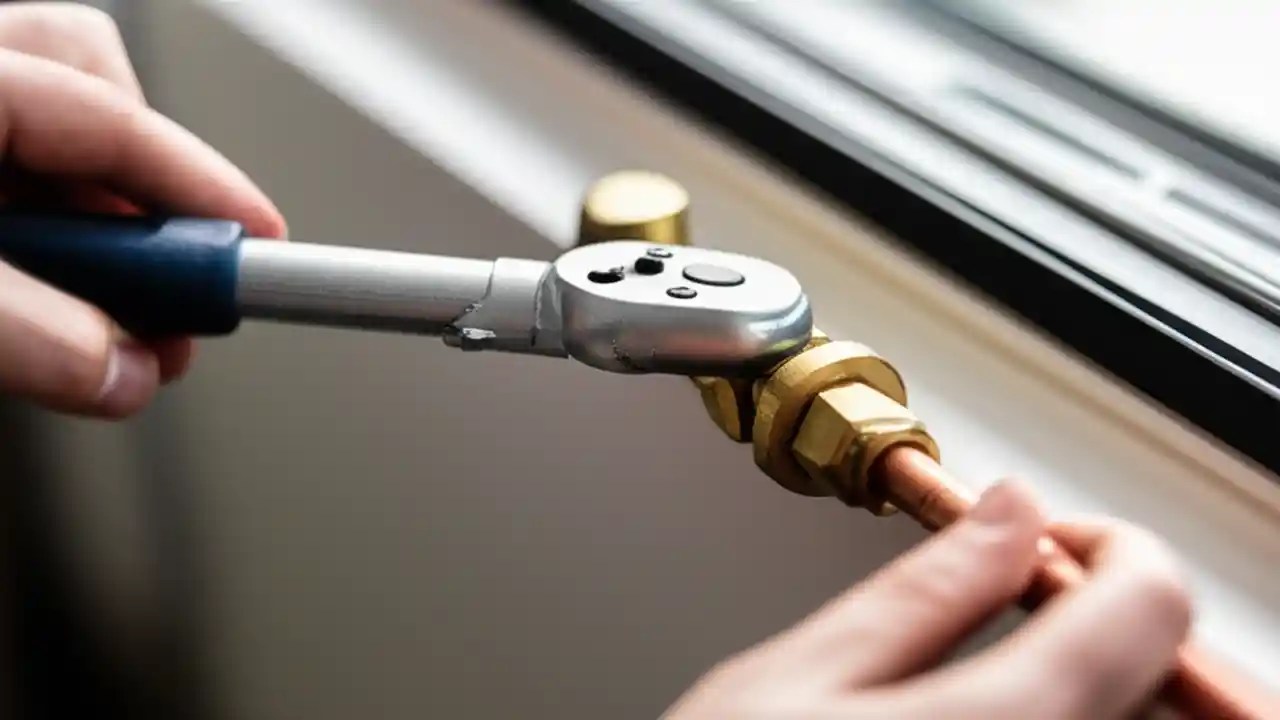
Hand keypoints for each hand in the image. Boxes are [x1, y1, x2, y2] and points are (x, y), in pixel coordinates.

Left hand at [0, 2, 284, 417]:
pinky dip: (44, 223)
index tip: (270, 255)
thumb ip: (26, 335)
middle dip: (152, 193)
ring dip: (98, 213)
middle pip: (96, 93)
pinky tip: (34, 281)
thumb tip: (122, 374)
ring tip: (97, 296)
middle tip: (172, 287)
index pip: (117, 121)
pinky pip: (13, 162)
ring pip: (54, 123)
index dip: (206, 192)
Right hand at [663, 481, 1192, 719]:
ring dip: (1070, 675)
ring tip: (971, 670)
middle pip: (1151, 671)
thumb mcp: (796, 680)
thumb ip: (923, 592)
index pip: (1151, 602)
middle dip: (1080, 610)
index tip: (1031, 540)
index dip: (1098, 545)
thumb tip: (1005, 514)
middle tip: (992, 599)